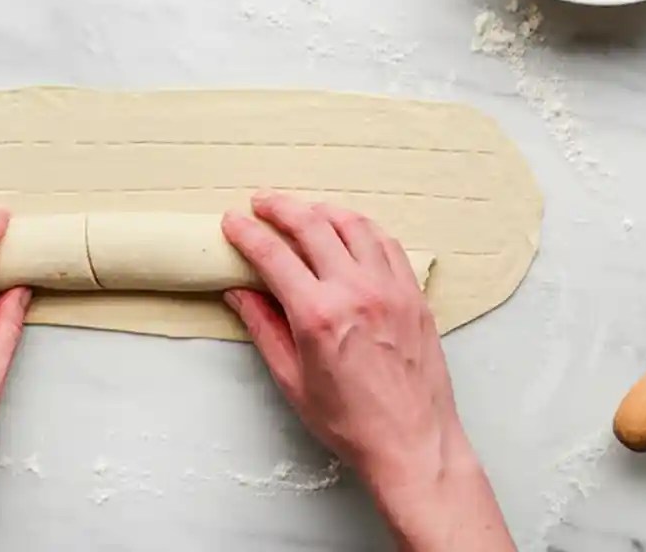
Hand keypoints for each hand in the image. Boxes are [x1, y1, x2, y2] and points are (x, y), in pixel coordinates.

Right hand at [222, 193, 512, 551]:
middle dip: (279, 207)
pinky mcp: (413, 294)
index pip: (272, 255)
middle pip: (311, 225)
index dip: (246, 233)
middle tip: (261, 203)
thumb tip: (239, 293)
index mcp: (318, 315)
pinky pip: (387, 243)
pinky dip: (362, 228)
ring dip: (322, 210)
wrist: (413, 443)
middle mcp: (355, 292)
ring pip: (353, 225)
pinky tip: (349, 230)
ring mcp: (390, 289)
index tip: (232, 221)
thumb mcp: (292, 381)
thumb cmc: (351, 423)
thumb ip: (264, 329)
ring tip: (303, 210)